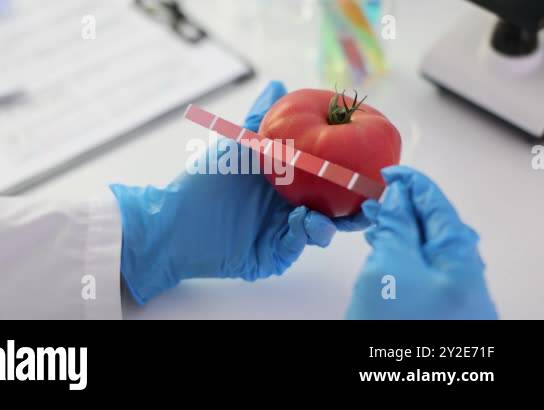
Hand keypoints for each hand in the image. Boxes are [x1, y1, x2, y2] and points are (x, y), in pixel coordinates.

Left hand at [111, 81, 370, 302]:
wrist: (173, 223)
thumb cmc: (201, 182)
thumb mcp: (235, 147)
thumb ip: (261, 119)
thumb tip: (278, 85)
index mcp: (285, 180)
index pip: (325, 176)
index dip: (348, 170)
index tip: (371, 161)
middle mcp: (288, 205)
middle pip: (331, 205)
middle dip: (354, 202)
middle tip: (372, 194)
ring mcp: (282, 231)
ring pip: (320, 228)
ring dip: (334, 220)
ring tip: (343, 212)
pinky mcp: (274, 254)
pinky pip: (298, 244)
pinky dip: (307, 234)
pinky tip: (307, 223)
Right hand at [346, 166, 497, 319]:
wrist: (394, 376)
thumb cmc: (394, 326)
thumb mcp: (388, 267)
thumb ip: (397, 227)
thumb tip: (399, 197)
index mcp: (460, 260)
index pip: (437, 205)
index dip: (411, 183)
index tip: (388, 172)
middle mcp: (465, 277)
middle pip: (435, 226)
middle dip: (403, 207)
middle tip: (376, 195)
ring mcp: (454, 295)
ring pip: (427, 249)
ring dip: (400, 230)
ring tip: (374, 220)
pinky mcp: (439, 308)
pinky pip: (423, 270)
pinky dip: (402, 253)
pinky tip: (384, 250)